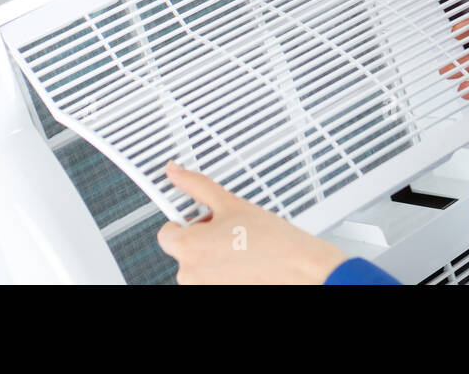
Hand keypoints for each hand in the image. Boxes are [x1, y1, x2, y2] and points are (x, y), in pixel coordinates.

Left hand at [156, 162, 348, 283]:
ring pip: (200, 267)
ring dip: (214, 257)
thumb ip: (196, 185)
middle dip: (204, 239)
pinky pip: (213, 281)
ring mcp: (203, 289)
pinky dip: (225, 273)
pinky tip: (246, 264)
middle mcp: (189, 274)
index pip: (167, 231)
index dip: (187, 221)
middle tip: (232, 230)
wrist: (301, 270)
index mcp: (187, 247)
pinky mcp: (218, 296)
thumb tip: (175, 172)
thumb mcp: (231, 202)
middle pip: (185, 250)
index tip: (204, 217)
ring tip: (243, 247)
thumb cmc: (271, 241)